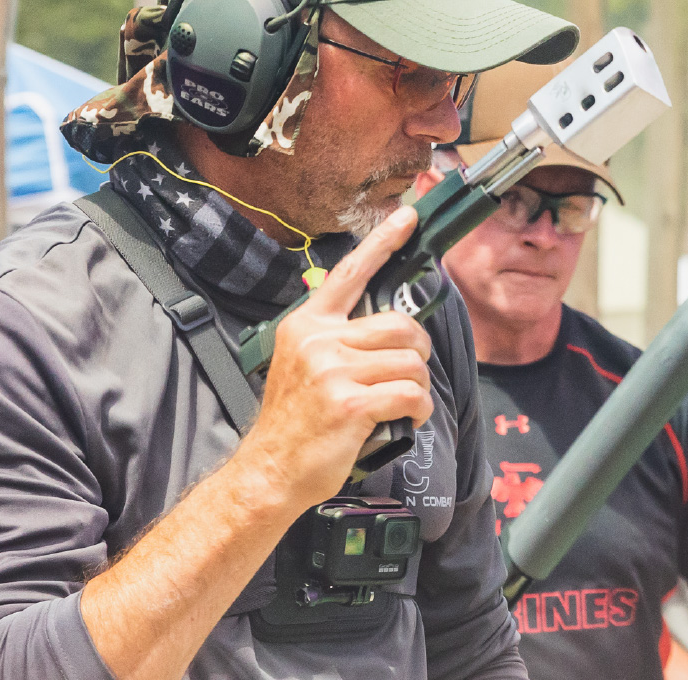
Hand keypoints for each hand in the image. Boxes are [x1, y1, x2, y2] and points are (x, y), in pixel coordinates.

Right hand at [239, 206, 433, 510]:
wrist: (269, 471)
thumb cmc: (295, 423)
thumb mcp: (302, 365)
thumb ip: (336, 339)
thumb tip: (386, 327)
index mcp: (307, 324)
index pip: (350, 273)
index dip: (383, 241)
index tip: (408, 216)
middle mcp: (318, 340)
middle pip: (400, 325)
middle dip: (417, 351)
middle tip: (407, 372)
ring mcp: (333, 370)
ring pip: (411, 361)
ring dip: (417, 386)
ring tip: (399, 403)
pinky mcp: (350, 402)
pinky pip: (410, 394)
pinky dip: (418, 410)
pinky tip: (404, 419)